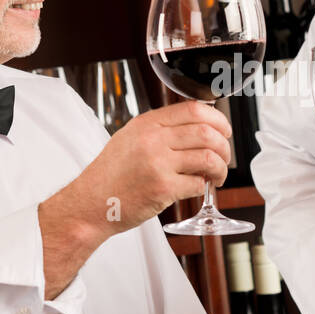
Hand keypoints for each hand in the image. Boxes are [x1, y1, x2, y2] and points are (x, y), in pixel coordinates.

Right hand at [71, 99, 232, 239]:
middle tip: (224, 157)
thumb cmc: (111, 175)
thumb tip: (197, 126)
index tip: (224, 131)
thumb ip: (159, 129)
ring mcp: (158, 164)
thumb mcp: (129, 138)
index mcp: (147, 124)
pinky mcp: (162, 188)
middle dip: (224, 146)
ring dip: (220, 168)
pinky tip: (199, 188)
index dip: (218, 120)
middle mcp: (153, 139)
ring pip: (208, 158)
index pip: (194, 109)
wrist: (90, 203)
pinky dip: (204, 187)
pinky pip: (198, 184)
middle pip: (207, 133)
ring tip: (217, 176)